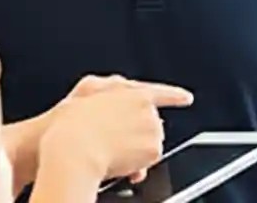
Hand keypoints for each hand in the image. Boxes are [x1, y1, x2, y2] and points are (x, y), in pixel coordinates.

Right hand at [38, 81, 193, 183]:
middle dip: (139, 135)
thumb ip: (102, 99)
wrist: (73, 149)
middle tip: (117, 145)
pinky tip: (121, 166)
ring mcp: (151, 127)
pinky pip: (150, 160)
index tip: (186, 98)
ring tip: (113, 156)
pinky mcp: (154, 147)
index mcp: (128, 91)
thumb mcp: (82, 100)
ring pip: (151, 142)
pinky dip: (139, 165)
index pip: (159, 91)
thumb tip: (106, 108)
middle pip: (151, 122)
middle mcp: (145, 107)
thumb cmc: (70, 127)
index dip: (174, 94)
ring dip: (139, 151)